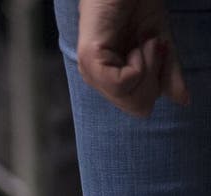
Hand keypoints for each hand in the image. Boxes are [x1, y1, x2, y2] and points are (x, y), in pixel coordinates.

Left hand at [77, 0, 189, 116]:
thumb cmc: (138, 4)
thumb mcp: (159, 42)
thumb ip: (168, 72)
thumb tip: (182, 101)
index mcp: (111, 78)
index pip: (140, 107)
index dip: (158, 82)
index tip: (158, 49)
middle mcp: (98, 79)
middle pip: (137, 107)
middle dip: (155, 78)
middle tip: (151, 45)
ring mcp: (92, 70)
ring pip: (130, 98)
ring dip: (149, 67)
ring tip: (143, 41)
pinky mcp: (90, 59)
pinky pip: (122, 84)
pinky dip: (139, 64)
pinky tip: (136, 44)